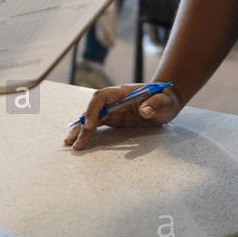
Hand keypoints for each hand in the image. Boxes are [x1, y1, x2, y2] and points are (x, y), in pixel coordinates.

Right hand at [63, 83, 181, 149]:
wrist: (167, 101)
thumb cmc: (165, 99)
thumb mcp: (164, 101)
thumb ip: (155, 104)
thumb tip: (145, 111)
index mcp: (122, 92)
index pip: (101, 97)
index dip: (92, 110)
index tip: (89, 125)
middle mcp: (113, 100)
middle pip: (92, 110)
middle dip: (81, 125)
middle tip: (73, 141)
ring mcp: (113, 109)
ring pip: (92, 118)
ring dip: (81, 130)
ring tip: (70, 143)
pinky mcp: (115, 119)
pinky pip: (98, 125)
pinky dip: (89, 133)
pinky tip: (81, 141)